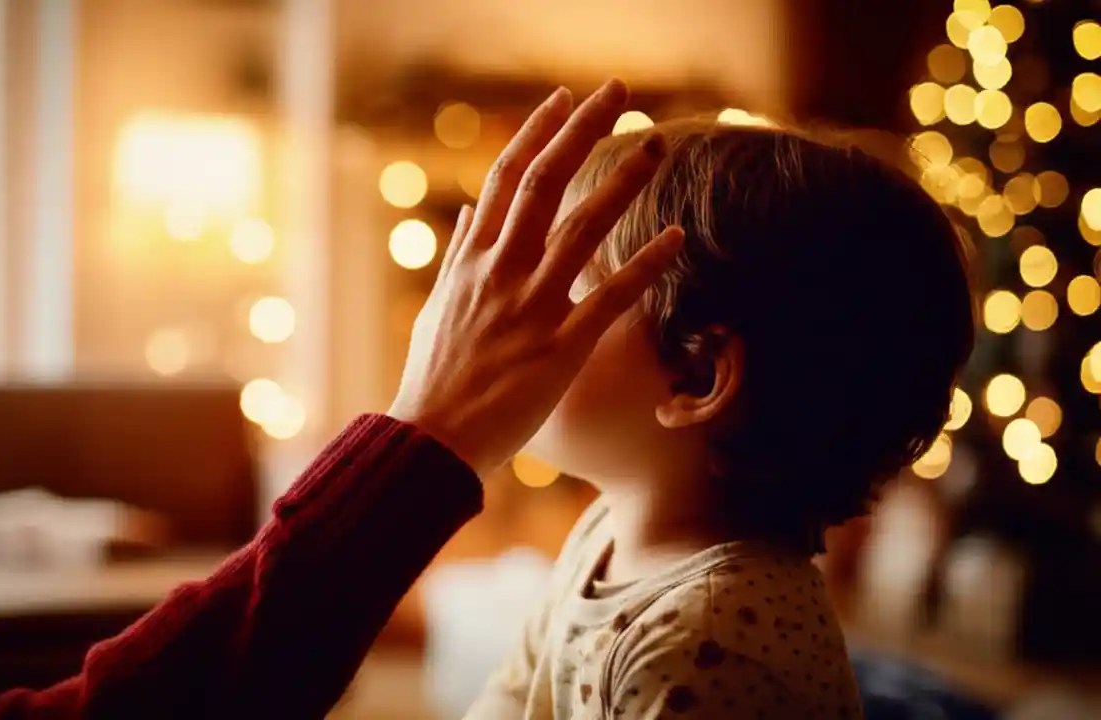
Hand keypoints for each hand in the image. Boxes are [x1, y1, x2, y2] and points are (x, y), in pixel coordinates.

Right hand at [388, 79, 683, 475]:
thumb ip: (457, 254)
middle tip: (619, 91)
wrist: (428, 441)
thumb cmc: (433, 378)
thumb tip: (469, 211)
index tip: (563, 99)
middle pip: (544, 184)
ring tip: (656, 145)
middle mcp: (499, 273)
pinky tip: (674, 236)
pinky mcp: (557, 350)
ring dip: (622, 182)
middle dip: (582, 130)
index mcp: (470, 261)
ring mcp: (529, 309)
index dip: (536, 132)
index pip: (504, 178)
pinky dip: (643, 265)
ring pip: (580, 230)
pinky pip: (608, 300)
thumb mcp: (438, 306)